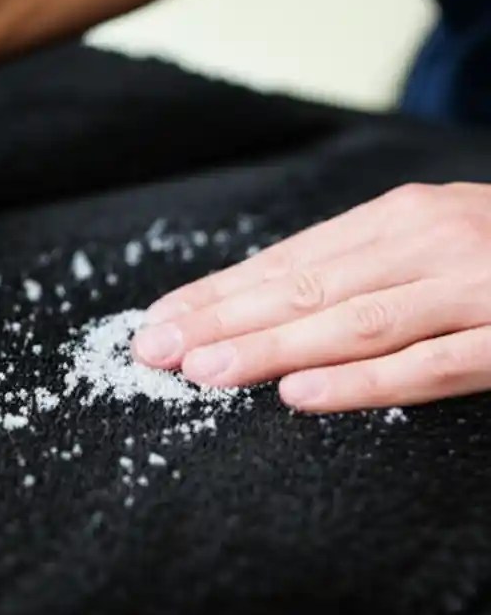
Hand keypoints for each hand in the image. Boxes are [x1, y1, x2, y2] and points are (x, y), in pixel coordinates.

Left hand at [132, 182, 490, 412]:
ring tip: (205, 372)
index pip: (287, 260)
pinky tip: (301, 396)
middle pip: (306, 288)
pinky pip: (432, 364)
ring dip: (272, 348)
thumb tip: (255, 303)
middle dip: (222, 321)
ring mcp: (476, 289)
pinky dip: (363, 382)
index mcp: (402, 218)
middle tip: (155, 351)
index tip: (157, 320)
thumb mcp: (430, 241)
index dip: (217, 292)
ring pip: (356, 323)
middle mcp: (431, 242)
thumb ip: (357, 267)